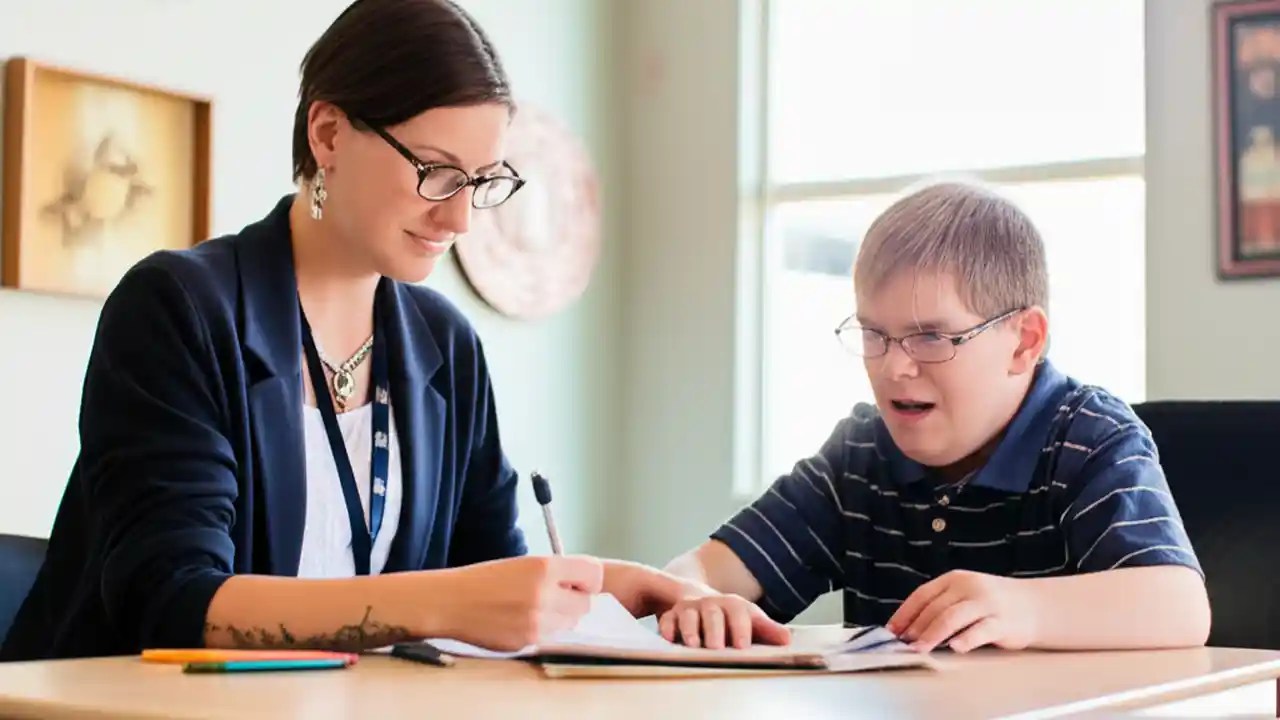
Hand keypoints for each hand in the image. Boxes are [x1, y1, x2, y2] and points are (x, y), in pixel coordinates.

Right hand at [438, 555, 603, 650]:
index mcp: (544, 567)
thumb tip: (584, 584)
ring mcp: (537, 621)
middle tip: (554, 597)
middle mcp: (545, 593)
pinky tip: (521, 621)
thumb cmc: (484, 580)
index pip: (593, 574)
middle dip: (574, 601)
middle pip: (585, 604)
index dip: (588, 580)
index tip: (579, 583)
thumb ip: (555, 572)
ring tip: (533, 609)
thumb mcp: (523, 564)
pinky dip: (543, 631)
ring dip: (559, 618)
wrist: (451, 602)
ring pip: (570, 623)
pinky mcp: (529, 642)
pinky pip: (551, 638)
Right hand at [657, 594, 790, 649]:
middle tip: (716, 648)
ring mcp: (689, 609)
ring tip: (692, 645)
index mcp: (732, 605)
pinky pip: (666, 620)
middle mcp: (710, 604)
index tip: (742, 646)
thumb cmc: (729, 617)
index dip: (740, 629)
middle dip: (714, 630)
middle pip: (712, 613)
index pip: (738, 613)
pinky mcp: (670, 616)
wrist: (698, 598)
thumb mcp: (749, 619)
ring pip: (688, 615)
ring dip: (690, 630)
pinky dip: (667, 629)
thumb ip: (767, 629)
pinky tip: (669, 639)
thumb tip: (787, 639)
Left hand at [886, 570, 1038, 653]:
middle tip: (902, 645)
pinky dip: (965, 639)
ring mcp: (986, 603)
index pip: (922, 595)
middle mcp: (969, 587)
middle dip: (915, 628)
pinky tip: (954, 647)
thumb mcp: (964, 596)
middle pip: (935, 608)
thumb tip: (907, 629)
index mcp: (954, 579)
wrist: (1033, 605)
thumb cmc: (991, 604)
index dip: (904, 613)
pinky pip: (980, 630)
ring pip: (952, 617)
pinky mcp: (1002, 622)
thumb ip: (940, 606)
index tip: (891, 631)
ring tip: (918, 649)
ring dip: (932, 634)